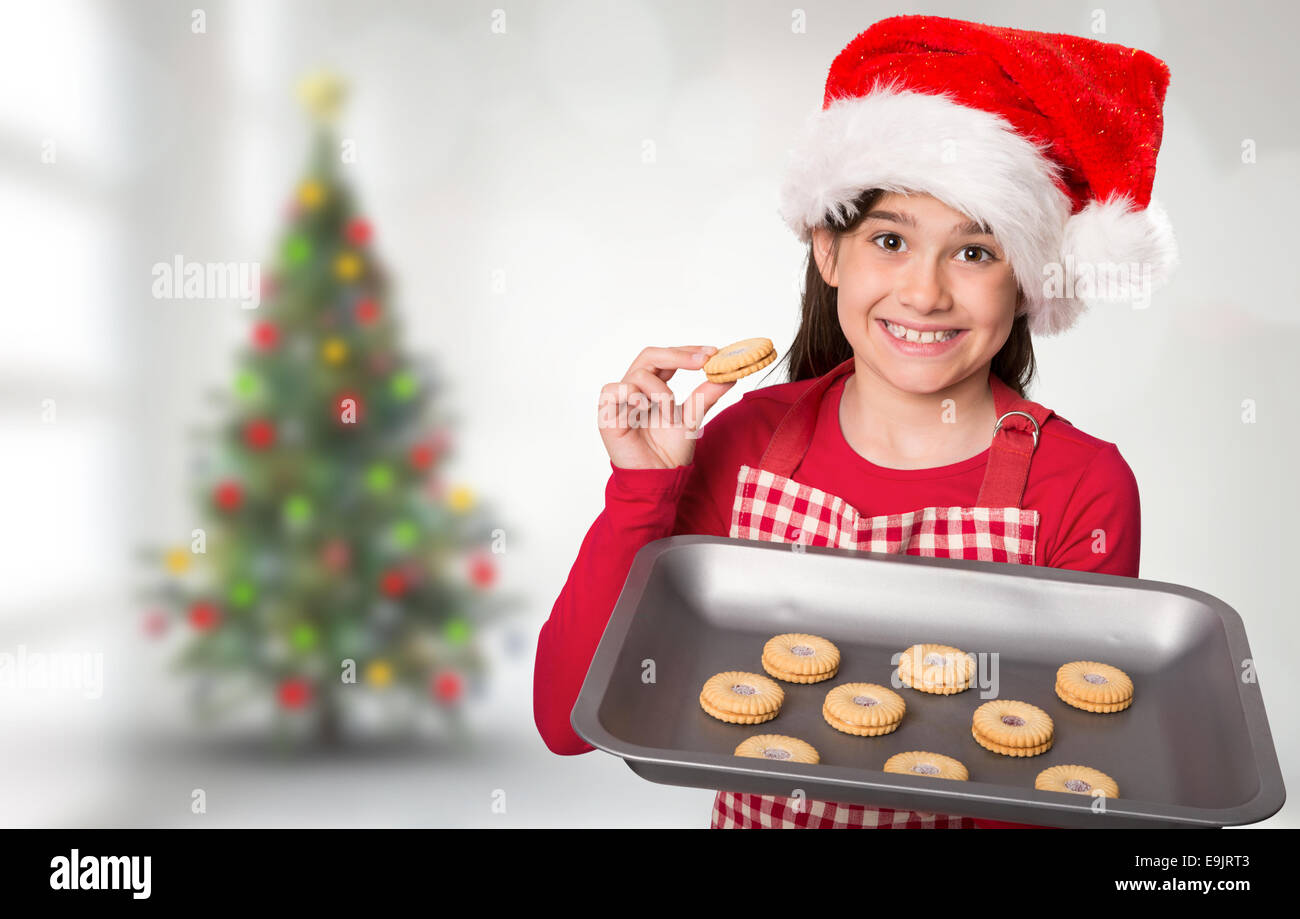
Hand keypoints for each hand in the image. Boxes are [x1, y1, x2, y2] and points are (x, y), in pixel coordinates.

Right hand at [597, 345, 734, 469]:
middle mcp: (635, 389)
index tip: (712, 352)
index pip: (666, 358)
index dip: (687, 351)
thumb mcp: (693, 418)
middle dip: (678, 356)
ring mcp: (620, 401)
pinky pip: (613, 390)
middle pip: (650, 355)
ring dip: (661, 392)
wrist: (658, 478)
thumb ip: (706, 396)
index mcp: (653, 387)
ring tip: (670, 416)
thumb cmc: (669, 450)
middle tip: (702, 361)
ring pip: (638, 374)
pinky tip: (644, 409)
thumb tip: (729, 376)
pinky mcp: (607, 414)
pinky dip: (632, 395)